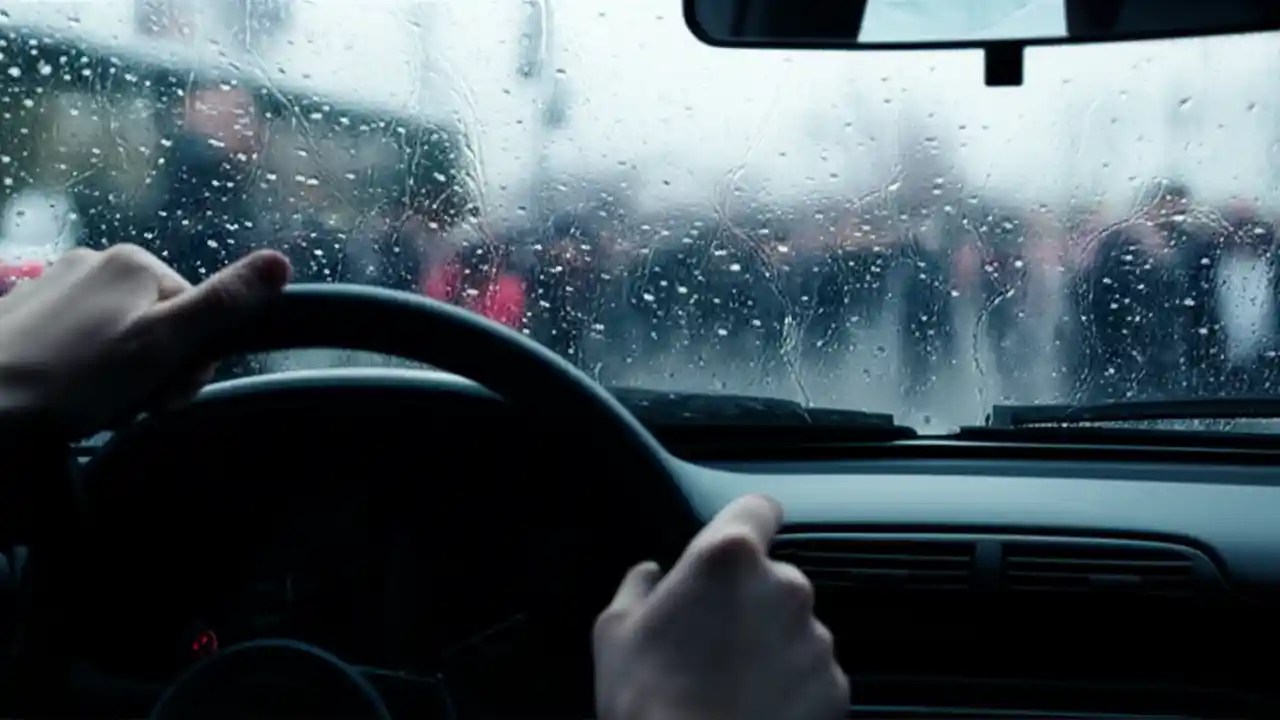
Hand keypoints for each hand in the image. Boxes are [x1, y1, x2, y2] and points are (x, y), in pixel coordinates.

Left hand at [0, 244, 290, 436]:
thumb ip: (224, 304)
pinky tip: (69, 394)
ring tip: (95, 402)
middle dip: (156, 368)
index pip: (200, 313)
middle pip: (162, 321)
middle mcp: (96, 260)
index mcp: (134, 262)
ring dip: (122, 374)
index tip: (166, 393)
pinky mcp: (30, 311)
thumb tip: (280, 262)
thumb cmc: (71, 381)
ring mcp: (58, 283)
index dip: (192, 361)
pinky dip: (85, 370)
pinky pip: (83, 340)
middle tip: (130, 402)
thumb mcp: (163, 345)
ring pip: (123, 333)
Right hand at [593, 495, 847, 719]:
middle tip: (711, 639)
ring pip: (792, 627)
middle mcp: (783, 586)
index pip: (758, 507)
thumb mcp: (615, 632)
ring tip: (730, 682)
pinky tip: (754, 707)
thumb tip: (648, 575)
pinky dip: (791, 686)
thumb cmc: (647, 700)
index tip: (738, 540)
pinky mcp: (835, 685)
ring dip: (770, 644)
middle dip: (748, 600)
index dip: (747, 522)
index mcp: (728, 558)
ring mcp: (815, 638)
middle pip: (772, 576)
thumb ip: (638, 588)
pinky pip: (812, 673)